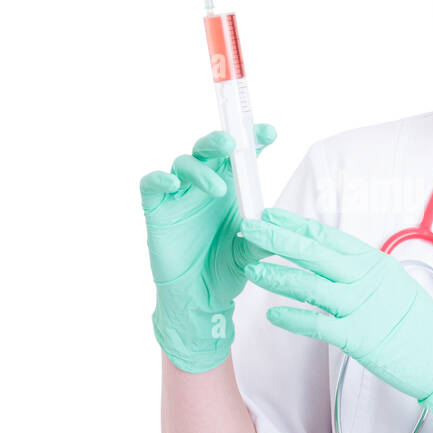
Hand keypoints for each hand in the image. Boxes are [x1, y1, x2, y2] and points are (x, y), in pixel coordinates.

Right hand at [139, 124, 276, 372]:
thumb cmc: (225, 271)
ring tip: (217, 188)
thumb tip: (280, 228)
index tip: (269, 133)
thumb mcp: (250, 253)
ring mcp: (179, 197)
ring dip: (199, 170)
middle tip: (232, 144)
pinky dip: (159, 179)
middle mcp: (204, 187)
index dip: (253, 140)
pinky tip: (171, 184)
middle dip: (219, 141)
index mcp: (231, 190)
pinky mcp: (156, 210)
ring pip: (183, 164)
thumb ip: (262, 238)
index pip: (241, 158)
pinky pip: (151, 185)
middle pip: (208, 150)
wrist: (199, 299)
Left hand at [238, 207, 432, 432]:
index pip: (327, 237)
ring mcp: (362, 308)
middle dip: (277, 239)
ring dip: (276, 275)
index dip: (295, 225)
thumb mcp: (391, 283)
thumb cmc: (415, 322)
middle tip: (247, 230)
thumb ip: (360, 271)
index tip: (269, 215)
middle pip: (313, 253)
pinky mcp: (358, 338)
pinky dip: (292, 318)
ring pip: (310, 285)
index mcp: (373, 262)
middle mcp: (366, 280)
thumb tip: (326, 261)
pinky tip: (272, 314)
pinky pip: (317, 324)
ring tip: (251, 268)